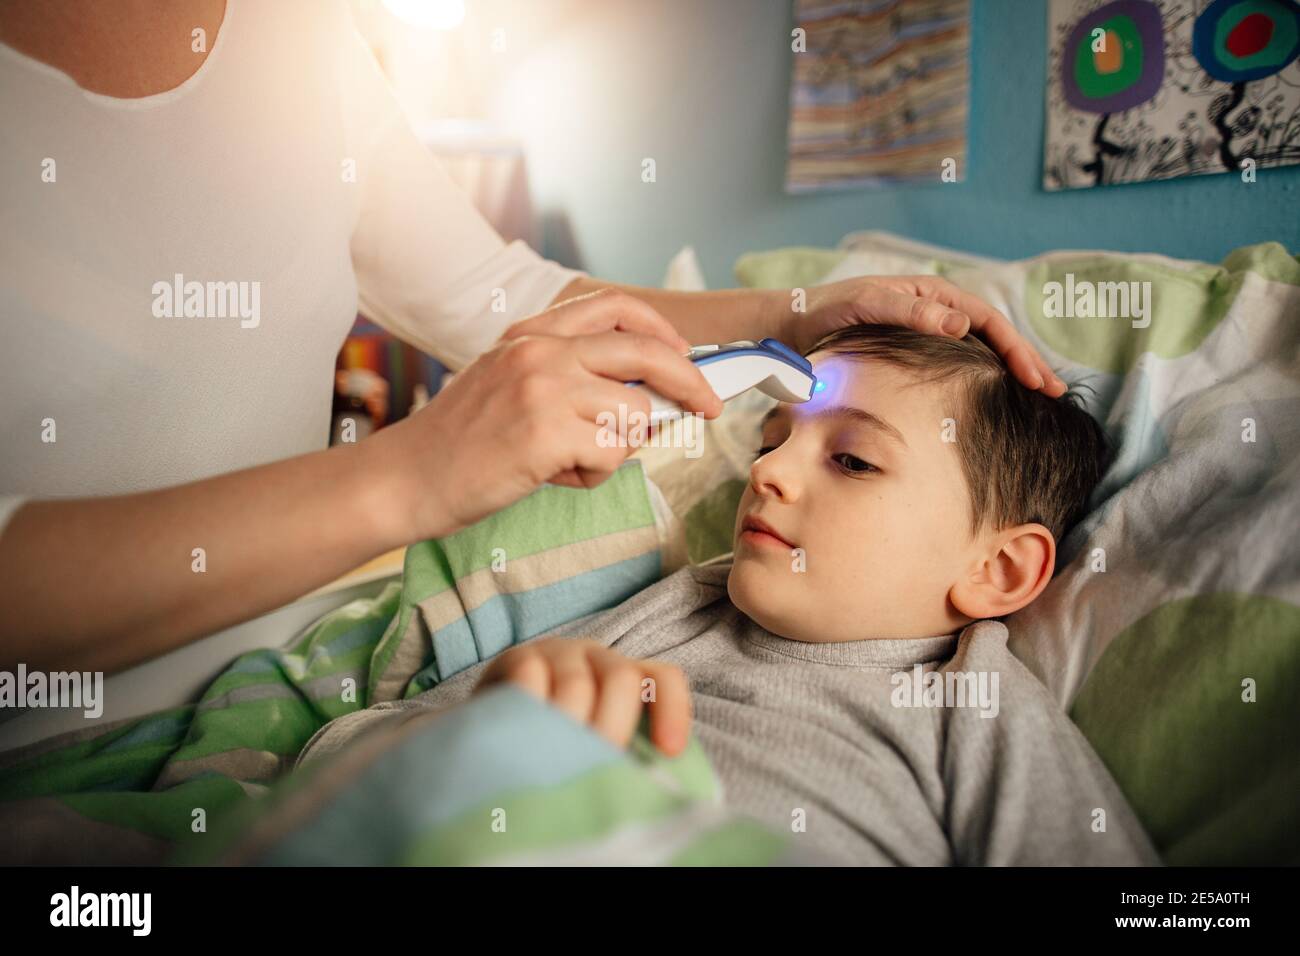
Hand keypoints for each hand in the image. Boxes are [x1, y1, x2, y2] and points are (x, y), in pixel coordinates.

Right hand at [370, 289, 723, 539]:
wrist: (407, 477)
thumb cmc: (460, 443)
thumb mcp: (509, 384)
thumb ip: (569, 378)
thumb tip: (645, 398)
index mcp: (531, 332)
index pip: (616, 307)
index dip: (662, 331)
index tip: (685, 356)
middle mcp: (541, 350)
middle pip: (646, 351)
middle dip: (690, 381)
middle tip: (710, 406)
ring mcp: (544, 388)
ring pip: (634, 414)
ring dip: (617, 449)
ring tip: (571, 463)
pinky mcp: (547, 432)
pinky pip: (613, 454)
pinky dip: (595, 473)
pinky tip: (555, 476)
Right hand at [475, 638, 691, 755]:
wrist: (490, 729)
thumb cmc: (554, 745)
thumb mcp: (593, 745)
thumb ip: (620, 754)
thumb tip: (650, 790)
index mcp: (625, 676)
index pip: (663, 679)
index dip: (673, 710)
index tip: (669, 752)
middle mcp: (595, 657)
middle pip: (621, 679)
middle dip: (612, 729)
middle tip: (593, 767)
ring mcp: (556, 653)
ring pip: (577, 684)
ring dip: (569, 728)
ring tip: (556, 763)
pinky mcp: (517, 658)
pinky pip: (530, 674)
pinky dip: (533, 706)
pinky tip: (525, 735)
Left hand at [781, 275, 1066, 395]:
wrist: (792, 326)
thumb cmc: (825, 314)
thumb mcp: (866, 307)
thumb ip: (910, 312)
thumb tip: (962, 323)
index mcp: (931, 294)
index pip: (989, 320)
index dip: (1017, 349)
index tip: (1036, 378)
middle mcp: (934, 309)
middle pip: (993, 335)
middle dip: (1025, 362)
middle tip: (1055, 392)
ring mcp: (926, 330)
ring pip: (980, 350)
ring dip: (1008, 372)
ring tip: (1035, 398)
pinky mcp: (913, 351)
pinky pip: (958, 363)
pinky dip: (980, 379)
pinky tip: (991, 401)